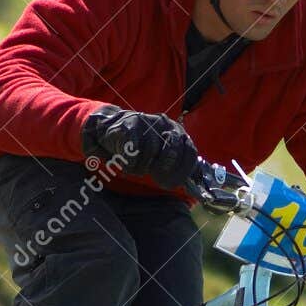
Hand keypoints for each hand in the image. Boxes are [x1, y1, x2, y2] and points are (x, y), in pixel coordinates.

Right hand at [82, 105, 198, 189]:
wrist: (109, 130)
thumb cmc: (139, 147)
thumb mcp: (162, 153)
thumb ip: (179, 163)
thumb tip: (197, 182)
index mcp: (177, 131)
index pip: (189, 152)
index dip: (182, 172)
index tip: (170, 182)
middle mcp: (164, 123)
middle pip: (171, 153)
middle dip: (162, 170)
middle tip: (153, 175)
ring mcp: (147, 123)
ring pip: (149, 156)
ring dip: (140, 168)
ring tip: (135, 166)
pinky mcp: (129, 126)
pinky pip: (133, 155)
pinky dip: (129, 164)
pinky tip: (125, 162)